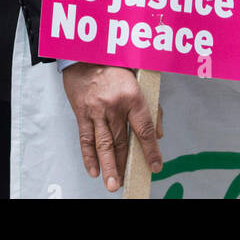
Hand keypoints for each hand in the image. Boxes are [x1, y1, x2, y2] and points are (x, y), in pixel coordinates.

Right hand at [62, 63, 161, 192]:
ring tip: (112, 183)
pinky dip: (89, 156)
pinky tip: (94, 169)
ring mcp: (96, 110)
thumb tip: (157, 135)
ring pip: (103, 143)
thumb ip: (151, 108)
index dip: (151, 150)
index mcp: (132, 96)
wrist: (86, 55)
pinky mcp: (82, 112)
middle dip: (125, 164)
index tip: (155, 166)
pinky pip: (85, 138)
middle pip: (121, 141)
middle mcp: (114, 105)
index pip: (144, 129)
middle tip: (127, 182)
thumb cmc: (114, 68)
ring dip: (108, 166)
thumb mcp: (138, 81)